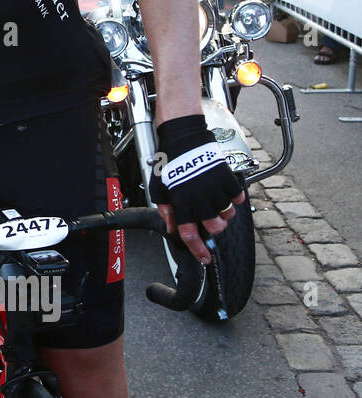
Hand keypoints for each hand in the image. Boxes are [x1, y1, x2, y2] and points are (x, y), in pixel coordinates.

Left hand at [148, 115, 246, 264]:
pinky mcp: (228, 179)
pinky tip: (223, 191)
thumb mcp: (159, 187)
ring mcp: (215, 188)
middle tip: (209, 219)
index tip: (205, 259)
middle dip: (213, 228)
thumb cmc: (170, 163)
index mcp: (180, 201)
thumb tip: (172, 229)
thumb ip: (165, 209)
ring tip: (214, 201)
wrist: (184, 138)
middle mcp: (199, 197)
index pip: (189, 233)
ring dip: (223, 214)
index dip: (198, 250)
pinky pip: (238, 199)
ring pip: (227, 215)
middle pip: (214, 228)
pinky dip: (234, 199)